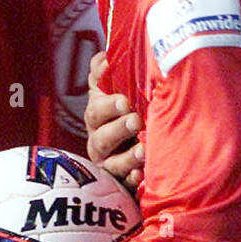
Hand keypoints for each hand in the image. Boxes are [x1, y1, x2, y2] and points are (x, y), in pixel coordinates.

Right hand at [85, 51, 143, 190]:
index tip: (123, 100)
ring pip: (113, 163)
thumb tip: (102, 57)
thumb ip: (104, 72)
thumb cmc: (125, 110)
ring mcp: (110, 163)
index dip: (108, 106)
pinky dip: (133, 179)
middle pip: (103, 136)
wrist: (139, 143)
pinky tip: (141, 175)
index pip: (97, 108)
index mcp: (99, 116)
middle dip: (118, 128)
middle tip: (135, 120)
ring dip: (128, 156)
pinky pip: (125, 184)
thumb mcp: (114, 88)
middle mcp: (101, 140)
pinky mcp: (122, 181)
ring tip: (143, 150)